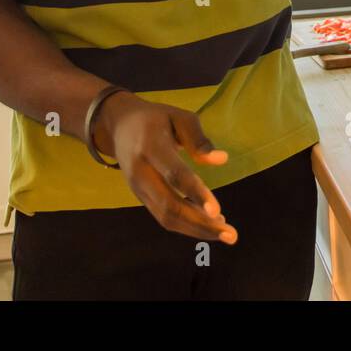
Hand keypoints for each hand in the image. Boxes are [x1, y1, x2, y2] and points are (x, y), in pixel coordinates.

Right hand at [98, 94, 237, 243]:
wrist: (119, 126)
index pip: (174, 175)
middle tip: (230, 233)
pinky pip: (163, 217)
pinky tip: (209, 224)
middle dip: (201, 223)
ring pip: (166, 217)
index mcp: (151, 147)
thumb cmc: (156, 119)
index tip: (217, 211)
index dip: (196, 193)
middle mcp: (141, 172)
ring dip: (196, 229)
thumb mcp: (179, 117)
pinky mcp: (140, 198)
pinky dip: (187, 225)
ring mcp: (138, 188)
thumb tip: (221, 160)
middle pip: (170, 206)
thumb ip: (199, 138)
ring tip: (225, 233)